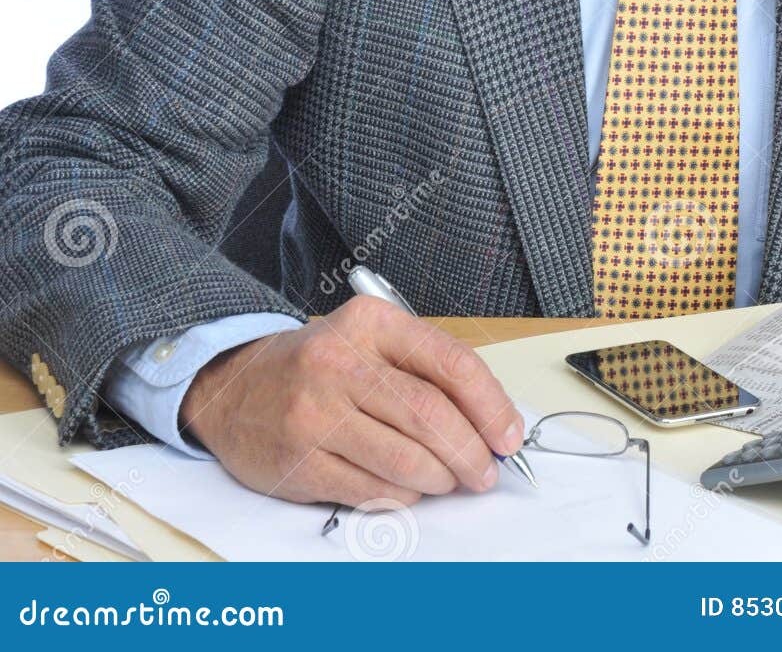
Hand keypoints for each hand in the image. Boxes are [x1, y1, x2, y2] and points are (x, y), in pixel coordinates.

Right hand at [179, 295, 524, 508]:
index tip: (508, 435)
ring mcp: (315, 414)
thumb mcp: (369, 342)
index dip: (491, 405)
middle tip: (485, 471)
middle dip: (471, 453)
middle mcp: (340, 364)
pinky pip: (372, 491)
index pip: (451, 363)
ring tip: (449, 480)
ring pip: (406, 460)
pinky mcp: (299, 462)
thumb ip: (425, 370)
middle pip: (431, 416)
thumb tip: (490, 421)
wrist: (233, 388)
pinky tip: (407, 488)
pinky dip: (402, 497)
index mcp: (370, 324)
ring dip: (441, 480)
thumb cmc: (318, 367)